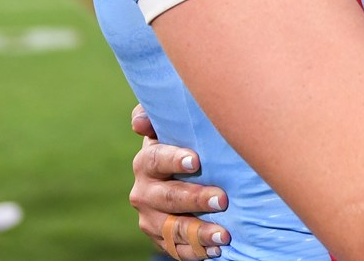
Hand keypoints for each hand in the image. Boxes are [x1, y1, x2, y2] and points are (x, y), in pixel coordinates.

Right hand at [129, 105, 229, 259]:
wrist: (178, 175)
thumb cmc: (182, 143)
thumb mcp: (171, 126)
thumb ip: (156, 115)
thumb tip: (139, 122)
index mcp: (147, 161)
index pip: (156, 159)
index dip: (174, 159)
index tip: (196, 160)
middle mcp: (144, 191)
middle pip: (167, 197)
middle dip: (195, 198)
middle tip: (222, 198)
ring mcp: (151, 218)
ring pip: (173, 228)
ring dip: (199, 232)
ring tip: (224, 233)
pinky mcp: (161, 239)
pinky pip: (176, 249)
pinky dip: (196, 251)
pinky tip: (216, 249)